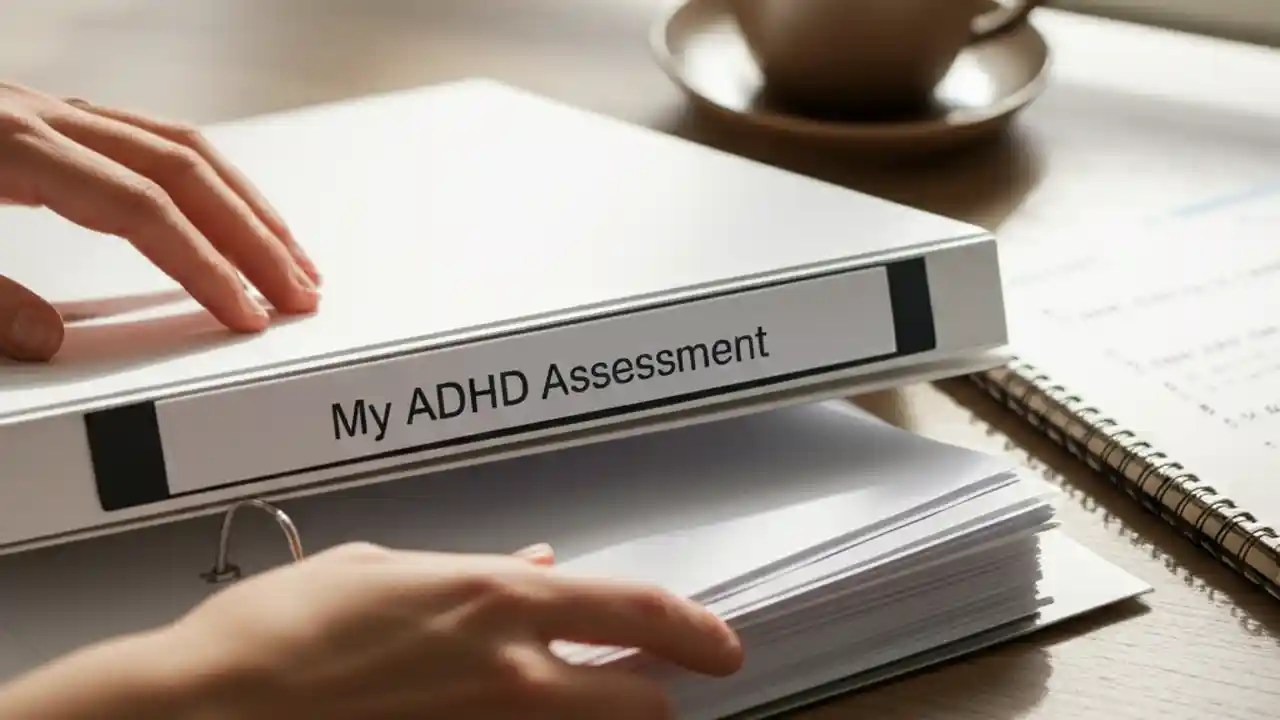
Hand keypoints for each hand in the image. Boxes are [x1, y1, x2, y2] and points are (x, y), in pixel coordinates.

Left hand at [0, 82, 319, 361]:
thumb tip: (48, 338)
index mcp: (13, 145)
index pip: (143, 208)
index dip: (205, 265)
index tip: (244, 314)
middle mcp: (43, 117)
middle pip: (183, 170)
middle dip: (252, 238)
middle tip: (296, 292)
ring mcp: (49, 112)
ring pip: (179, 145)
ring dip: (243, 203)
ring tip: (286, 256)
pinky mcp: (48, 120)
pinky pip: (151, 138)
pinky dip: (206, 179)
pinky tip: (227, 211)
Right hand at [155, 541, 741, 718]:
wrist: (207, 711)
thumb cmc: (278, 631)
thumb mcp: (381, 569)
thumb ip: (475, 574)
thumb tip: (535, 569)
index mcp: (491, 600)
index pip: (634, 610)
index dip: (696, 628)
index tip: (723, 645)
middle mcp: (507, 675)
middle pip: (638, 701)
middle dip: (649, 694)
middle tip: (638, 685)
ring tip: (562, 701)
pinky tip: (494, 716)